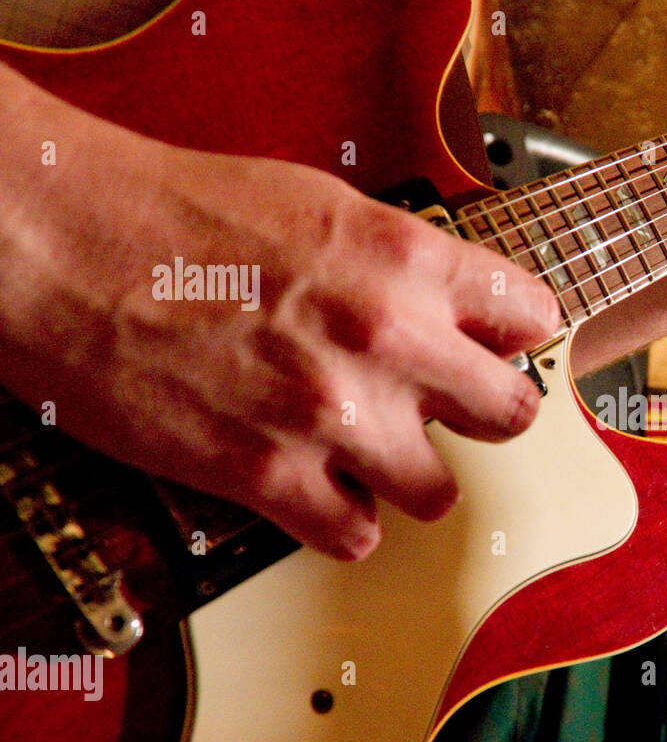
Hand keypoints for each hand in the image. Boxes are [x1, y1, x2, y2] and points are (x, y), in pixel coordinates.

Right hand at [0, 69, 558, 559]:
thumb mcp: (318, 204)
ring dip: (411, 476)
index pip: (530, 315)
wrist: (61, 243)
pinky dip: (341, 521)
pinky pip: (357, 536)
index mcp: (404, 258)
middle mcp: (387, 339)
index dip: (517, 335)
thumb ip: (399, 263)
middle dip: (485, 413)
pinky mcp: (269, 477)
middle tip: (452, 410)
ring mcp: (333, 415)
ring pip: (441, 492)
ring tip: (372, 452)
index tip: (501, 347)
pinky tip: (317, 489)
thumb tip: (446, 306)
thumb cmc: (172, 213)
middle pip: (512, 414)